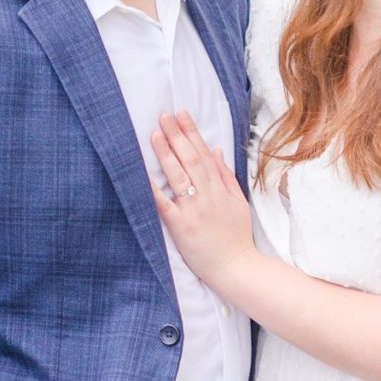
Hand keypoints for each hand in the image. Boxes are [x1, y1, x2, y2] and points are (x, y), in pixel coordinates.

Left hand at [149, 111, 255, 291]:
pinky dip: (154, 189)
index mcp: (220, 188)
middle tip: (164, 115)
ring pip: (180, 176)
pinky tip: (142, 174)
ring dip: (167, 154)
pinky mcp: (181, 227)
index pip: (204, 153)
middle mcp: (207, 195)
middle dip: (177, 135)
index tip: (181, 114)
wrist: (236, 266)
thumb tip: (216, 150)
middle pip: (191, 159)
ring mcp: (194, 210)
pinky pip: (165, 205)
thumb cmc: (236, 236)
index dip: (192, 132)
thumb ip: (226, 175)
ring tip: (155, 134)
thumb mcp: (238, 202)